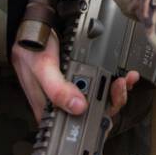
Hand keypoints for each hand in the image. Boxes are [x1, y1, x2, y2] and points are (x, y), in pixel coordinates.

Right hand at [11, 33, 139, 124]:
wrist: (32, 29)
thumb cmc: (30, 50)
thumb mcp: (42, 67)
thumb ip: (56, 89)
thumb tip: (78, 107)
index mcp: (51, 110)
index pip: (77, 125)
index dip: (98, 120)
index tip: (111, 104)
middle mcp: (63, 104)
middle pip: (93, 112)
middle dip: (112, 101)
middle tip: (120, 85)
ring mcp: (72, 91)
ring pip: (99, 99)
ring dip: (115, 90)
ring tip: (125, 78)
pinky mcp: (79, 79)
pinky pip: (99, 84)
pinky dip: (112, 79)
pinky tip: (120, 74)